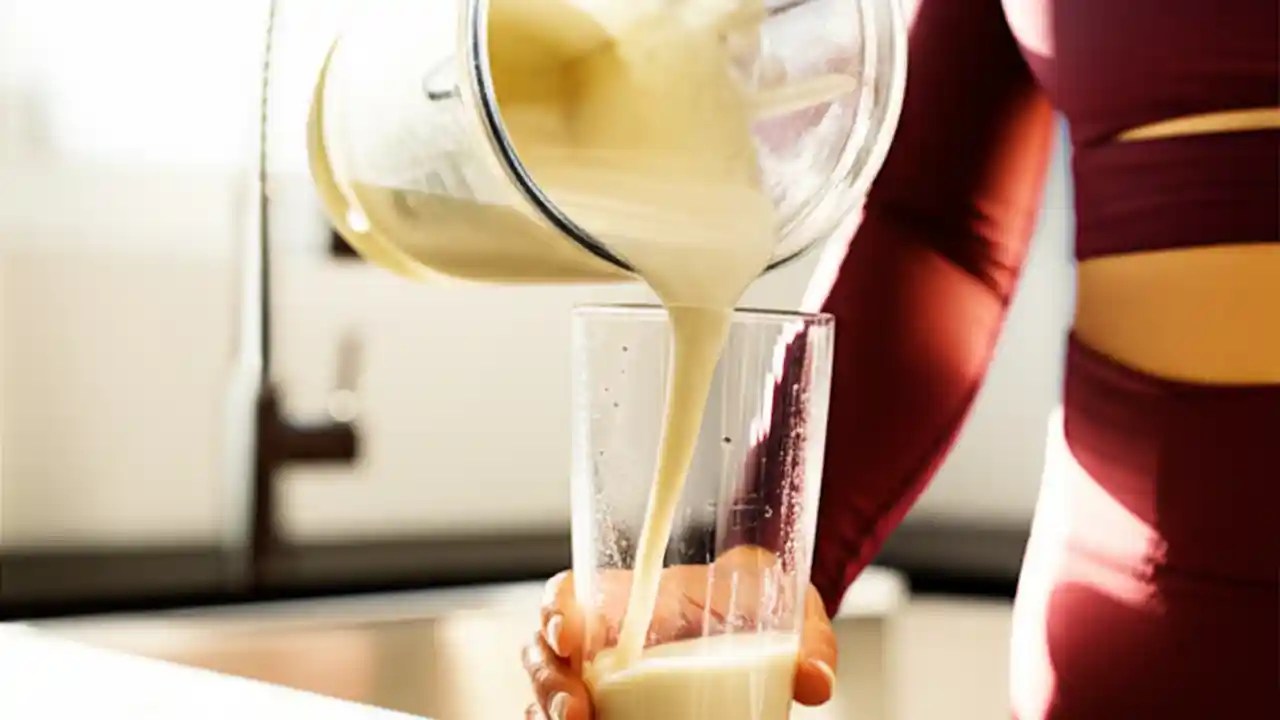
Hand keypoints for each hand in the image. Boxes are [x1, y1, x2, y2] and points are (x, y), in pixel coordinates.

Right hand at [521, 547, 837, 719]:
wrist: (765, 627)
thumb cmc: (760, 602)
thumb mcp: (790, 607)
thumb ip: (808, 637)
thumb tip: (815, 680)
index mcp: (631, 596)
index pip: (568, 594)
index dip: (556, 613)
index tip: (569, 638)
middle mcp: (606, 639)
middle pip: (545, 655)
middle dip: (550, 685)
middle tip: (577, 713)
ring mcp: (604, 682)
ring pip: (547, 697)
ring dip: (549, 714)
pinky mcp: (614, 713)